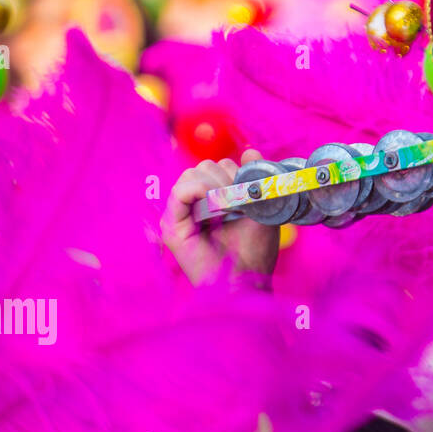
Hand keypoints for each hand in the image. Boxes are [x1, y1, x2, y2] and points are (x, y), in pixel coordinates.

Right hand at [161, 148, 279, 285]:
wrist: (247, 280)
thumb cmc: (255, 251)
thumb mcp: (261, 207)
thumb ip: (255, 177)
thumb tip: (250, 151)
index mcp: (214, 200)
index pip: (218, 167)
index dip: (236, 172)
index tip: (249, 190)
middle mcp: (195, 205)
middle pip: (206, 166)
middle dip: (228, 177)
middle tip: (241, 202)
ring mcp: (181, 214)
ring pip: (194, 172)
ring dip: (219, 184)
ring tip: (231, 208)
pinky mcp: (172, 225)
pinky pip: (181, 190)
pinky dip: (202, 190)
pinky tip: (219, 207)